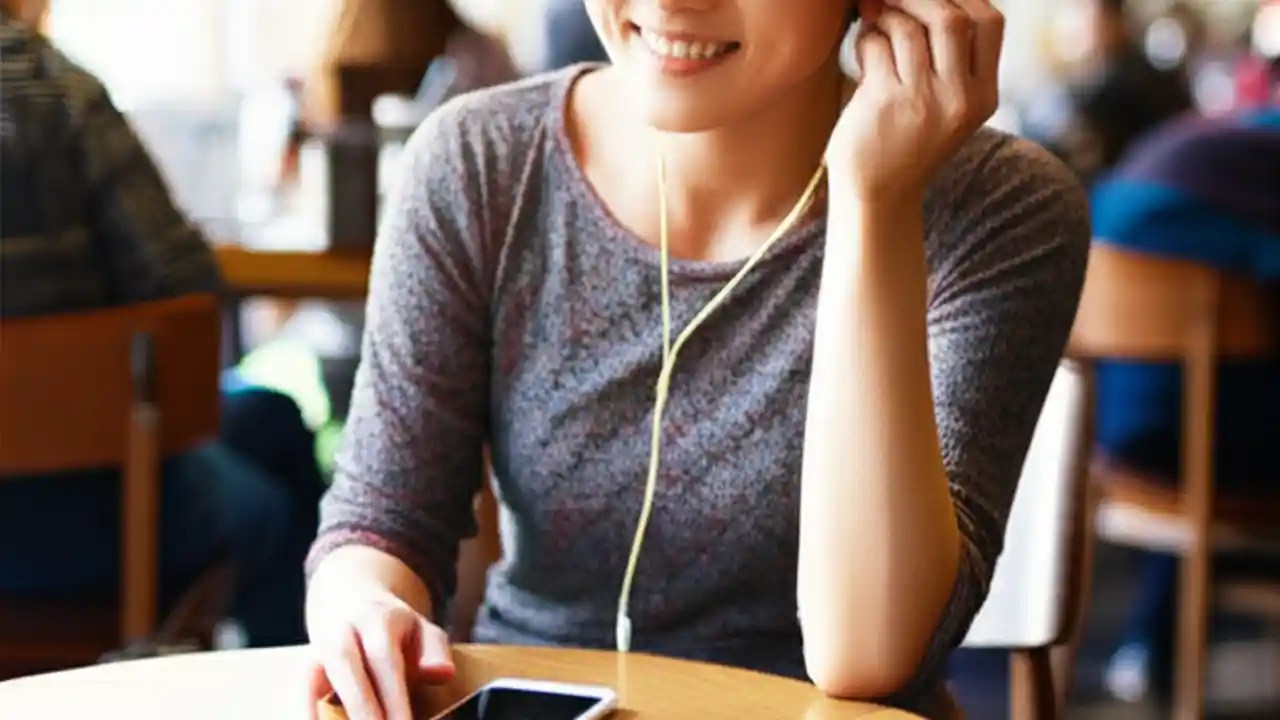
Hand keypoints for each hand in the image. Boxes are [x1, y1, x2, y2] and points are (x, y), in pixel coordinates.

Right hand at [306, 588, 453, 719]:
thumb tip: (442, 673)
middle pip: (347, 665)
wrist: (351, 600)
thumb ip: (435, 651)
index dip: (392, 696)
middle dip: (361, 708)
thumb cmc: (394, 629)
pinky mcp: (304, 667)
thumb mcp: (423, 630)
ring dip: (317, 712)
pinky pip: (299, 690)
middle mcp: (343, 630)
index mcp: (378, 619)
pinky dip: (302, 712)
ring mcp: (318, 647)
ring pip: (311, 677)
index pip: (384, 658)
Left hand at [826, 0, 1004, 203]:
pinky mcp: (886, 102)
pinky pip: (877, 45)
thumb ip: (952, 60)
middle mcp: (960, 98)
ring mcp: (923, 100)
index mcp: (983, 97)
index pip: (991, 23)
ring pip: (909, 28)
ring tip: (875, 26)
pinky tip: (864, 49)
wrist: (877, 196)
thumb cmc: (907, 144)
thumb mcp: (948, 108)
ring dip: (886, 16)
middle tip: (893, 0)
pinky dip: (867, 37)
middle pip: (952, 17)